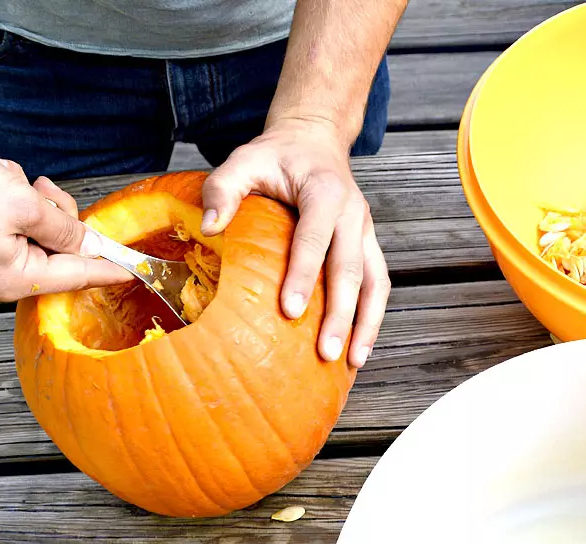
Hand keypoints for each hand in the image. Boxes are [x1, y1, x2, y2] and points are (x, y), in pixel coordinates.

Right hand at [0, 140, 131, 302]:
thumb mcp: (22, 203)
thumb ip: (61, 226)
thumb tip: (84, 242)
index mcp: (14, 280)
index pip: (76, 274)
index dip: (108, 266)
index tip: (136, 271)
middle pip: (54, 244)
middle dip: (49, 209)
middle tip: (35, 186)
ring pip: (29, 221)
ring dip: (19, 192)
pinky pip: (3, 212)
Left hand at [201, 118, 389, 368]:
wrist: (314, 140)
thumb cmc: (275, 156)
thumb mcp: (243, 160)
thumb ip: (223, 188)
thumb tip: (208, 228)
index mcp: (325, 191)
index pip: (314, 238)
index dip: (303, 274)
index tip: (290, 311)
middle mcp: (354, 213)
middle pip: (350, 269)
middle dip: (341, 314)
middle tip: (325, 352)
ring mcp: (365, 231)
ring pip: (375, 282)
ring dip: (366, 324)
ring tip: (353, 362)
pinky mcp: (367, 245)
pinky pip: (376, 285)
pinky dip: (371, 318)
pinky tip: (357, 348)